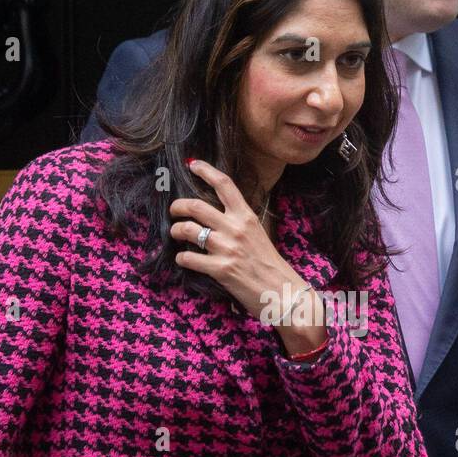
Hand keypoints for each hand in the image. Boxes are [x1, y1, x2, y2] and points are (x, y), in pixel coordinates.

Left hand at [169, 160, 316, 326]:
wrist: (283, 292)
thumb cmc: (270, 265)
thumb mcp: (259, 234)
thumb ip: (240, 223)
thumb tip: (217, 216)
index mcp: (247, 217)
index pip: (225, 185)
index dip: (206, 171)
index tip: (193, 164)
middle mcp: (235, 228)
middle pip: (196, 206)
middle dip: (178, 206)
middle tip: (174, 210)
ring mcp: (227, 248)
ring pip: (188, 230)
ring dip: (176, 231)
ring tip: (176, 234)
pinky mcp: (220, 269)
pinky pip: (189, 258)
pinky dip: (181, 258)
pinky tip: (183, 259)